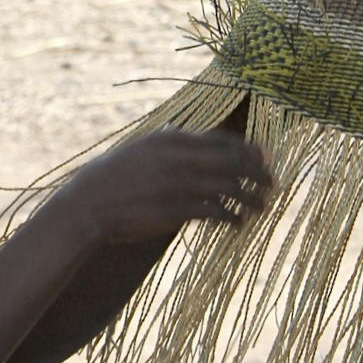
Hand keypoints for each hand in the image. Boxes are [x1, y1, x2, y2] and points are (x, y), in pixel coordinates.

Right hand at [63, 125, 274, 245]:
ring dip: (252, 197)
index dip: (249, 149)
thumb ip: (169, 145)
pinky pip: (216, 212)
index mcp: (171, 139)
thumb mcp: (141, 150)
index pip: (222, 140)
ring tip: (262, 207)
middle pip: (234, 160)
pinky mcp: (176, 210)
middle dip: (259, 171)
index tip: (265, 157)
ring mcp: (179, 184)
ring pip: (231, 186)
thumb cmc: (114, 179)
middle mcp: (179, 158)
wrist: (88, 204)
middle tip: (273, 182)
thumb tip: (190, 140)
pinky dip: (233, 217)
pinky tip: (238, 223)